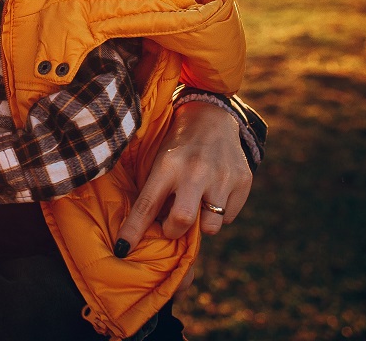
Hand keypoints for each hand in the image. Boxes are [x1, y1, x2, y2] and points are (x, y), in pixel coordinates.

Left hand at [114, 101, 251, 255]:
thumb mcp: (160, 162)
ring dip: (201, 225)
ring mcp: (222, 176)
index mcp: (168, 165)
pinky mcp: (243, 180)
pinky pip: (229, 216)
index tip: (122, 249)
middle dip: (174, 232)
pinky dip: (220, 213)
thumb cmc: (177, 148)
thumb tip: (147, 234)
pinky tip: (215, 193)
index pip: (147, 205)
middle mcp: (196, 170)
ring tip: (198, 206)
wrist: (212, 117)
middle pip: (183, 219)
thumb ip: (156, 194)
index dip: (134, 230)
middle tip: (171, 225)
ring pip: (211, 226)